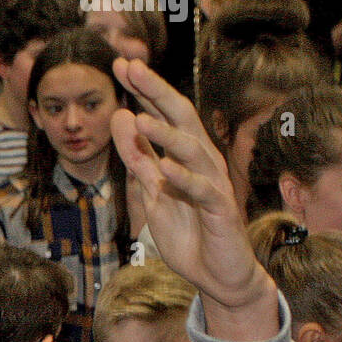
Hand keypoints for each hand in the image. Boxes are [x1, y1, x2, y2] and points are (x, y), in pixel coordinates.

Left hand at [109, 58, 276, 332]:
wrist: (217, 277)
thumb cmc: (190, 237)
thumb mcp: (153, 197)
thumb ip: (139, 161)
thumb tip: (122, 117)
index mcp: (186, 157)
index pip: (164, 114)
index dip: (144, 89)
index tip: (120, 64)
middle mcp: (203, 162)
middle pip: (181, 118)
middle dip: (156, 92)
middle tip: (131, 66)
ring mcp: (214, 184)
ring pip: (193, 151)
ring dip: (166, 134)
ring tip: (140, 117)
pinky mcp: (221, 210)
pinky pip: (203, 190)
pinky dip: (184, 179)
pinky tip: (166, 169)